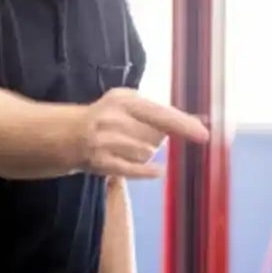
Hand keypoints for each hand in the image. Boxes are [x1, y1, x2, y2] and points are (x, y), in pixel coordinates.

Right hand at [79, 88, 208, 178]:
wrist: (67, 135)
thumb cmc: (108, 117)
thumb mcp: (127, 103)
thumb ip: (158, 112)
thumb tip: (198, 121)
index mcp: (124, 101)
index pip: (160, 113)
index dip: (183, 124)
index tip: (204, 134)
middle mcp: (113, 119)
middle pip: (156, 136)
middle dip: (159, 139)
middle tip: (148, 136)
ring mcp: (105, 142)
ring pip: (146, 153)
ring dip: (147, 153)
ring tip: (129, 145)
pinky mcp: (101, 163)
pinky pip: (133, 170)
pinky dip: (147, 171)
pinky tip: (158, 171)